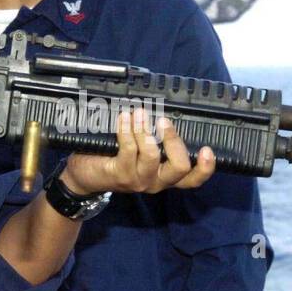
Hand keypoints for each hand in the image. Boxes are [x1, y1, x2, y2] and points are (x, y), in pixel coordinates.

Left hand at [62, 110, 215, 196]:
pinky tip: (124, 118)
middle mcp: (155, 182)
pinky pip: (129, 149)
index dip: (205, 168)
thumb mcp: (140, 151)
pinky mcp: (120, 174)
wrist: (84, 175)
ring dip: (146, 130)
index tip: (207, 149)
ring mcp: (138, 180)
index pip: (192, 179)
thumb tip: (162, 109)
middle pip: (179, 168)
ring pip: (152, 155)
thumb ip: (155, 138)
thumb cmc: (114, 158)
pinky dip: (128, 130)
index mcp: (164, 176)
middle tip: (164, 121)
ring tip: (139, 113)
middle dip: (174, 140)